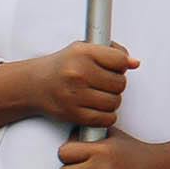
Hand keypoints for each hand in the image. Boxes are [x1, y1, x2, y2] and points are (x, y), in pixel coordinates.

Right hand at [0, 40, 134, 129]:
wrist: (34, 85)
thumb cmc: (63, 66)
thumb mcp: (83, 48)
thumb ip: (112, 52)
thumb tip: (135, 63)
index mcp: (82, 53)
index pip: (120, 60)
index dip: (121, 66)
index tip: (113, 68)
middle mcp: (78, 73)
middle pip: (120, 83)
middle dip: (116, 84)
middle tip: (104, 83)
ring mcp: (75, 94)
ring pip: (114, 102)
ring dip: (111, 101)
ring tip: (100, 95)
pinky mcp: (73, 114)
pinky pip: (106, 119)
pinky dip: (106, 116)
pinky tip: (97, 108)